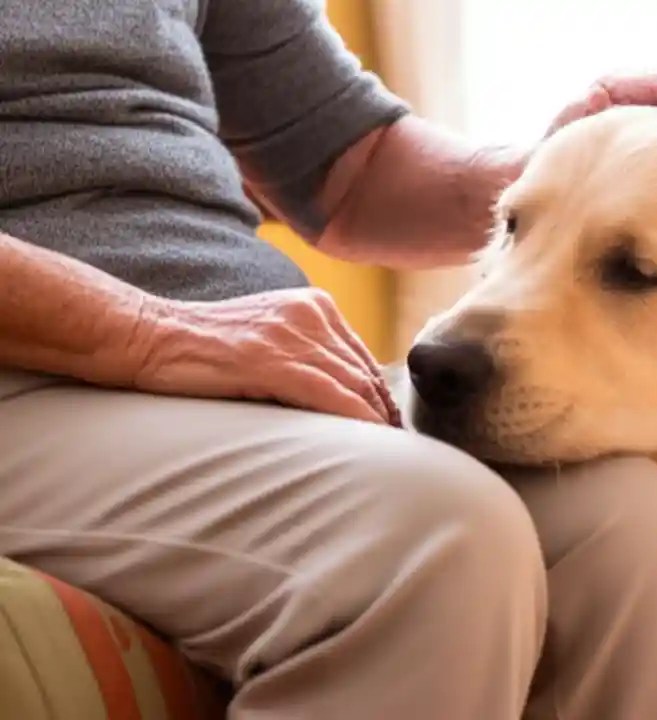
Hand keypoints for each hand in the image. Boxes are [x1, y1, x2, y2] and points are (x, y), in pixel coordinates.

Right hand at [127, 289, 399, 425]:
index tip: (392, 424)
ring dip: (376, 421)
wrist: (149, 336)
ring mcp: (291, 336)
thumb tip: (342, 390)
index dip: (380, 394)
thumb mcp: (268, 336)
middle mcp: (310, 314)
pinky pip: (330, 394)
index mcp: (314, 305)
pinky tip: (370, 439)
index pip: (361, 355)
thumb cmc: (203, 346)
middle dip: (383, 411)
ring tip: (389, 451)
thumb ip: (305, 351)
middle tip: (399, 446)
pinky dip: (356, 419)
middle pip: (364, 370)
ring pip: (353, 383)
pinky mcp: (272, 361)